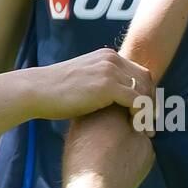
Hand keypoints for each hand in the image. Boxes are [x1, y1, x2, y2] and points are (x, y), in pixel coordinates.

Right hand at [35, 49, 152, 119]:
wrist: (36, 90)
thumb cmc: (56, 93)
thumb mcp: (84, 81)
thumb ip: (101, 84)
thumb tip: (115, 103)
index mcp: (107, 56)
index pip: (140, 73)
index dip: (147, 94)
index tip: (146, 114)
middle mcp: (112, 59)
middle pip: (147, 80)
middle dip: (151, 103)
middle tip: (149, 125)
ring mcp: (110, 70)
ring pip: (144, 91)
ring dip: (147, 112)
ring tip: (144, 130)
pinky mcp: (107, 85)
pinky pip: (136, 100)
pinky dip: (140, 115)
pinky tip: (134, 127)